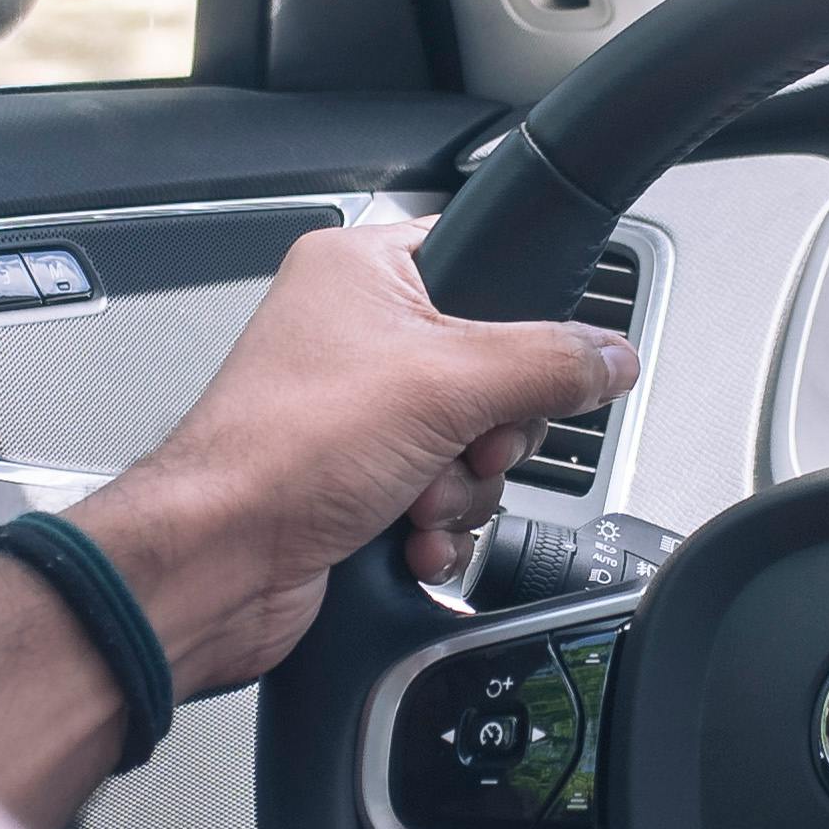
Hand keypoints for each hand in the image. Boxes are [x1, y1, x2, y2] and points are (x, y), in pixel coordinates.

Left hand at [77, 221, 636, 694]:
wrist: (217, 564)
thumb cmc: (279, 452)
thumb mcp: (448, 382)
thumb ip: (550, 362)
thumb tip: (611, 357)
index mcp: (361, 273)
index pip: (480, 265)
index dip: (516, 322)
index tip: (530, 365)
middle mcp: (353, 338)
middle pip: (492, 374)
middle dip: (486, 434)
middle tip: (454, 442)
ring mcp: (354, 418)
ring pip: (471, 450)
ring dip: (458, 491)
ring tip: (411, 498)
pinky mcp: (355, 487)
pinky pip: (440, 504)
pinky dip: (433, 531)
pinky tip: (405, 539)